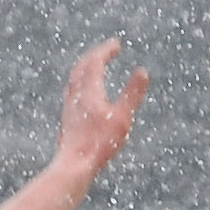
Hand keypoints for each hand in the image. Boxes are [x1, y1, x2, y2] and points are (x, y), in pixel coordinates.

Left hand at [55, 37, 147, 182]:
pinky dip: (79, 83)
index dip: (105, 51)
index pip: (95, 63)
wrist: (73, 165)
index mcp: (89, 91)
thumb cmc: (99, 144)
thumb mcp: (122, 117)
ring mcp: (69, 108)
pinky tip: (83, 93)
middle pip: (81, 67)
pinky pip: (71, 92)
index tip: (116, 44)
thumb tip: (142, 71)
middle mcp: (76, 97)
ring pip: (73, 79)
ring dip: (84, 67)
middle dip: (95, 55)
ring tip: (94, 65)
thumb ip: (132, 93)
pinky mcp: (66, 120)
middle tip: (108, 50)